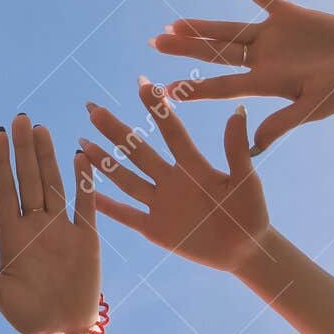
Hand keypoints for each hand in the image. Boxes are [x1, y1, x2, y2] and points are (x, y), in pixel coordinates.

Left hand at [0, 115, 99, 333]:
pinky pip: (85, 204)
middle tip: (19, 118)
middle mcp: (35, 225)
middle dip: (24, 150)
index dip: (0, 164)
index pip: (4, 191)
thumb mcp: (2, 297)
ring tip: (42, 129)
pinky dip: (84, 182)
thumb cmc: (28, 315)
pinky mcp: (86, 237)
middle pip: (29, 180)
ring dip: (49, 157)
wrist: (62, 328)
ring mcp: (61, 228)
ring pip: (54, 184)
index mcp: (11, 235)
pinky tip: (81, 158)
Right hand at [80, 80, 269, 273]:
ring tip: (82, 143)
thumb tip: (238, 111)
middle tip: (93, 109)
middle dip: (115, 130)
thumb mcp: (246, 180)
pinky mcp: (154, 229)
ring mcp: (160, 204)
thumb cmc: (250, 214)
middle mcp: (172, 180)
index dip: (157, 107)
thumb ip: (236, 149)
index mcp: (193, 166)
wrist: (245, 252)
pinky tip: (87, 191)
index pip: (171, 131)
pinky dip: (105, 205)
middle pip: (137, 151)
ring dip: (104, 162)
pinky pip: (125, 215)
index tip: (141, 82)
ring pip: (126, 178)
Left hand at [152, 0, 333, 152]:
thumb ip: (285, 121)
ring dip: (202, 26)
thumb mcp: (316, 107)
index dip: (193, 88)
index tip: (165, 90)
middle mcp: (262, 60)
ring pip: (229, 30)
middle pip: (216, 54)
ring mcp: (272, 38)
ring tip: (173, 23)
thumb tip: (257, 144)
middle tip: (155, 42)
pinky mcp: (287, 16)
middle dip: (186, 49)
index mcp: (266, 82)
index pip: (222, 86)